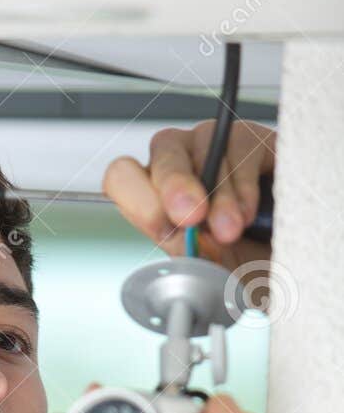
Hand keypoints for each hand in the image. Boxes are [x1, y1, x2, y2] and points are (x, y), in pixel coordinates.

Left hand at [102, 119, 275, 307]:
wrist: (288, 261)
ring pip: (202, 147)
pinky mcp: (251, 139)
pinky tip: (251, 212)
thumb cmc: (244, 265)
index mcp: (157, 198)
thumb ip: (190, 255)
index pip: (123, 178)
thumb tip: (182, 238)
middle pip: (163, 151)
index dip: (139, 199)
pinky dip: (245, 183)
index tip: (166, 228)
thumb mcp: (212, 273)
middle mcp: (181, 166)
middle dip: (177, 187)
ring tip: (233, 229)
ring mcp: (214, 146)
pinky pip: (240, 145)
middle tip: (195, 218)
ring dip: (219, 195)